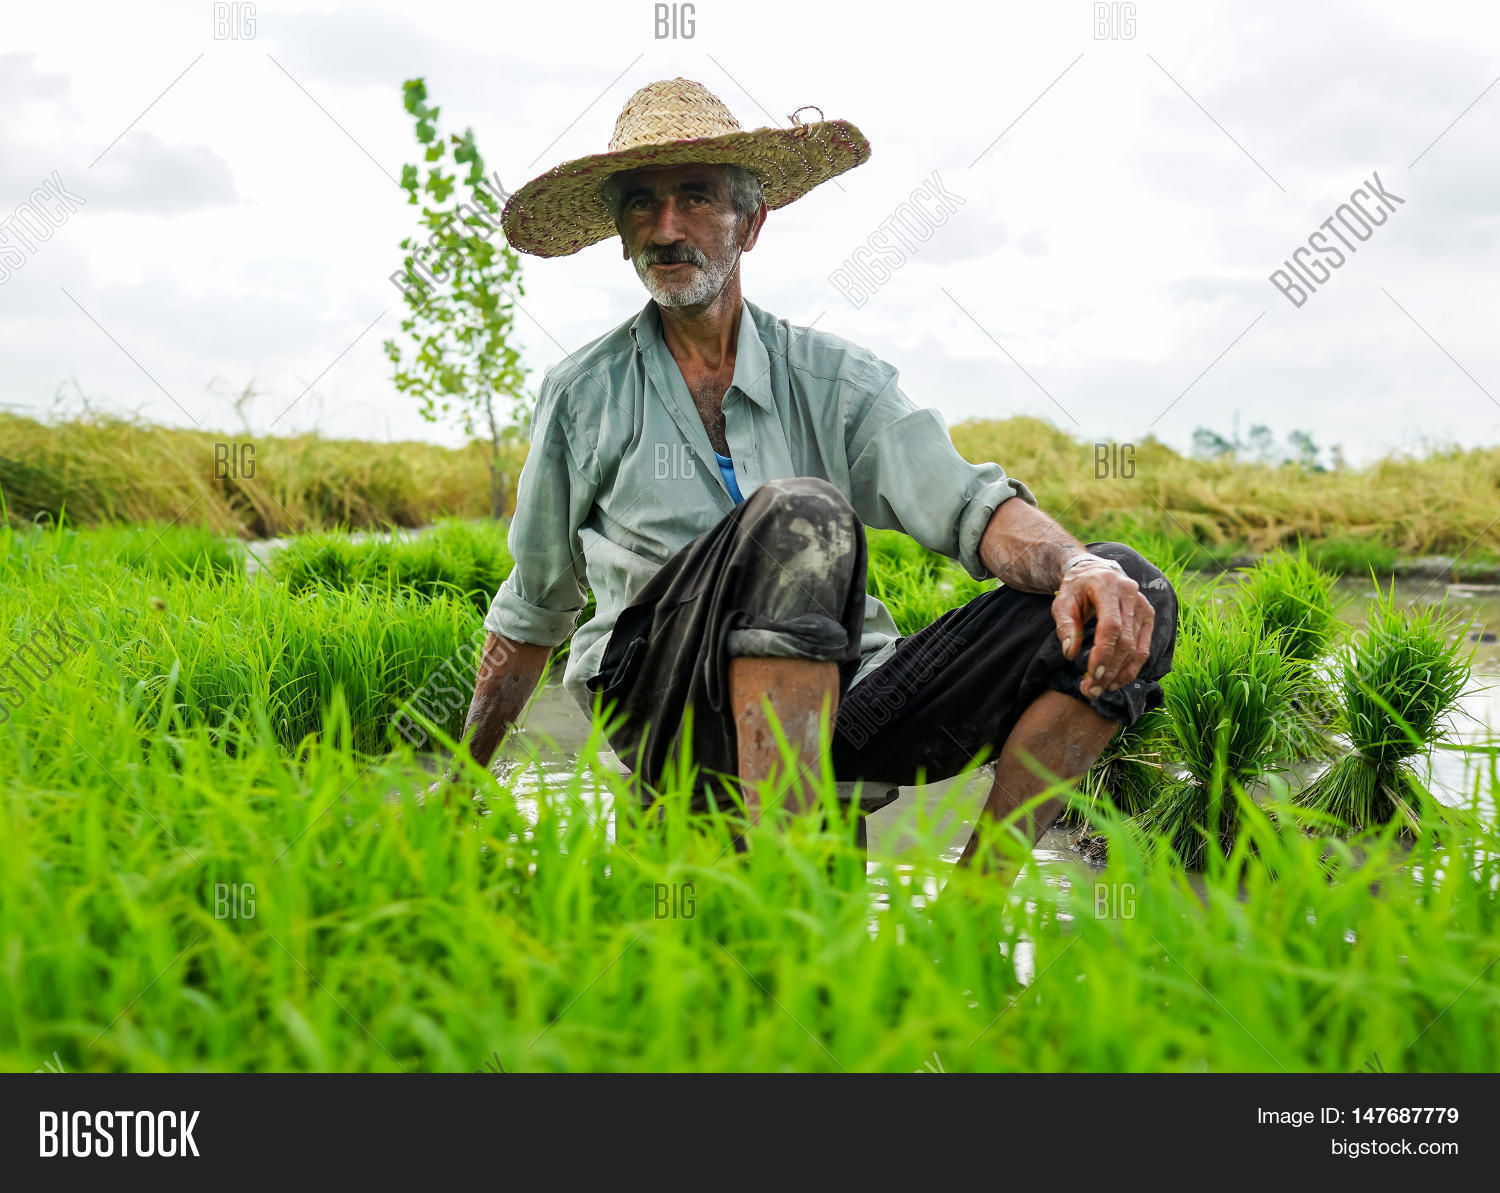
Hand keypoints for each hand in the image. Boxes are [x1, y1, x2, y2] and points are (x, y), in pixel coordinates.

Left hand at [1052, 556, 1154, 700]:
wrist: (1095, 571)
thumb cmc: (1076, 588)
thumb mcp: (1062, 601)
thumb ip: (1065, 625)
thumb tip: (1070, 653)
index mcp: (1108, 587)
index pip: (1111, 626)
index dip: (1103, 653)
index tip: (1092, 675)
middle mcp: (1131, 594)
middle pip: (1125, 640)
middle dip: (1109, 669)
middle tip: (1091, 690)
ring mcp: (1143, 605)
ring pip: (1137, 647)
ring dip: (1120, 673)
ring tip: (1101, 689)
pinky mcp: (1148, 616)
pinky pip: (1144, 648)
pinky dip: (1132, 668)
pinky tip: (1117, 681)